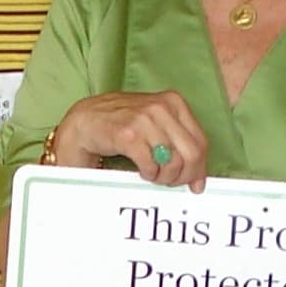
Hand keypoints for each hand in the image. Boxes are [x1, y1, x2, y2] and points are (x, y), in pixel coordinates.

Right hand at [53, 91, 208, 190]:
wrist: (85, 120)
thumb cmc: (123, 123)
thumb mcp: (155, 122)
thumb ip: (177, 141)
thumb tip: (198, 176)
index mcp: (174, 102)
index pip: (200, 141)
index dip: (200, 168)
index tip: (195, 184)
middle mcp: (162, 108)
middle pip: (191, 153)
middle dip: (184, 176)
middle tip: (171, 183)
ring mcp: (145, 120)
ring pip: (172, 162)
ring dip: (164, 177)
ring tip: (154, 176)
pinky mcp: (128, 135)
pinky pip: (151, 165)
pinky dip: (149, 174)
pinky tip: (142, 171)